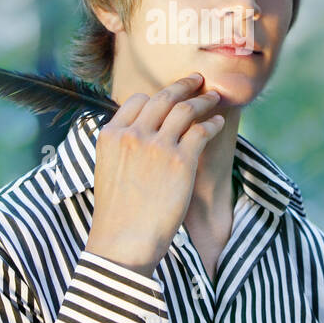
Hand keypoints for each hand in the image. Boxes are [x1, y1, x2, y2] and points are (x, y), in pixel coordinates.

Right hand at [84, 72, 224, 276]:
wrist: (124, 242)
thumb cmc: (117, 214)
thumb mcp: (106, 170)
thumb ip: (122, 147)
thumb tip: (140, 134)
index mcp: (110, 134)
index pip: (137, 101)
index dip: (156, 96)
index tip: (169, 96)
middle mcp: (133, 134)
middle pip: (163, 97)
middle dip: (184, 85)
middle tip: (198, 80)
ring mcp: (157, 145)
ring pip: (185, 108)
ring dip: (203, 99)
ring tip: (214, 97)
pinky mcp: (181, 160)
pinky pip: (201, 130)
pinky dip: (212, 123)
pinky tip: (217, 123)